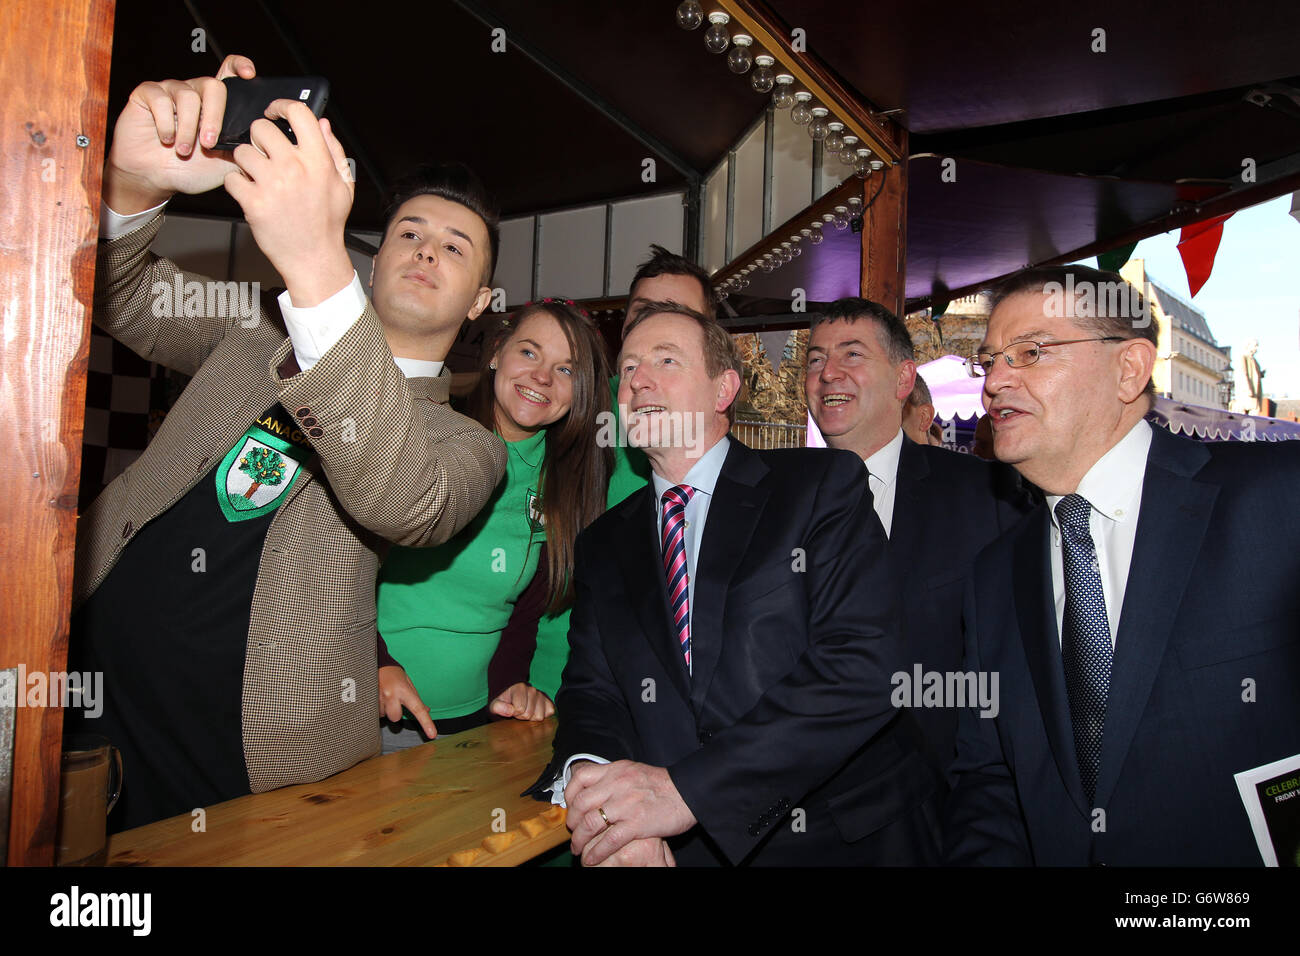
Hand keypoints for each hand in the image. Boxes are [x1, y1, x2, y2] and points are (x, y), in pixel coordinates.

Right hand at [104, 54, 255, 214]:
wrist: (157, 179)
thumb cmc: (192, 170)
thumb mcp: (226, 164)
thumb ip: (245, 150)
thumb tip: (266, 143)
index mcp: (216, 104)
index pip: (229, 72)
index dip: (239, 66)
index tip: (249, 75)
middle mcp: (195, 91)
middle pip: (213, 86)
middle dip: (214, 117)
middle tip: (209, 144)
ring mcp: (171, 90)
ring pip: (188, 96)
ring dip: (188, 129)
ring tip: (184, 151)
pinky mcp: (147, 93)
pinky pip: (160, 99)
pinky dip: (166, 124)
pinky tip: (166, 139)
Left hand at [223, 102, 354, 306]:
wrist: (314, 258)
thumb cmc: (327, 223)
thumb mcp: (343, 185)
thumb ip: (333, 151)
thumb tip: (322, 122)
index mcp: (318, 161)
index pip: (298, 113)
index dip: (282, 106)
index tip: (274, 111)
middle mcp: (295, 168)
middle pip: (260, 128)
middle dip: (258, 138)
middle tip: (263, 153)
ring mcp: (272, 185)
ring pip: (242, 152)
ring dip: (245, 163)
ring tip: (256, 177)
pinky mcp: (254, 203)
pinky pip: (232, 179)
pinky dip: (237, 186)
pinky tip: (250, 194)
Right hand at [378, 665, 436, 738]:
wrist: (376, 664)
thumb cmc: (394, 674)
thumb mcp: (408, 683)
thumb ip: (416, 698)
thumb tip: (427, 710)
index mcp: (404, 690)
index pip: (418, 709)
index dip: (426, 723)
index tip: (432, 734)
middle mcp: (391, 695)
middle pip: (395, 718)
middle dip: (395, 713)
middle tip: (394, 701)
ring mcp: (377, 698)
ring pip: (384, 716)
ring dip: (385, 709)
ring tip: (384, 696)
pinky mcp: (367, 701)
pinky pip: (375, 713)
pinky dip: (377, 708)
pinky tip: (377, 697)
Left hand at [489, 682, 553, 721]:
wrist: (512, 696)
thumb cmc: (504, 702)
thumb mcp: (495, 704)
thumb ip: (498, 707)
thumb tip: (510, 711)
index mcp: (519, 688)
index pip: (520, 709)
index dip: (514, 713)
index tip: (510, 709)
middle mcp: (532, 689)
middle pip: (529, 714)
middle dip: (521, 716)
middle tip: (517, 711)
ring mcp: (541, 695)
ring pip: (539, 716)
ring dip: (531, 717)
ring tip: (525, 711)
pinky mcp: (548, 701)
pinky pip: (550, 712)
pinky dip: (542, 715)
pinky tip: (534, 712)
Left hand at [565, 760, 696, 864]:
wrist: (689, 791)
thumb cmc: (663, 784)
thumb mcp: (634, 771)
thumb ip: (614, 777)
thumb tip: (594, 787)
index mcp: (616, 770)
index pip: (581, 776)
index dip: (570, 793)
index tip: (570, 806)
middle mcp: (617, 785)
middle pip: (581, 803)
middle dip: (572, 821)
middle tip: (573, 831)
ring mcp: (626, 804)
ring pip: (590, 823)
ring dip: (579, 839)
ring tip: (578, 849)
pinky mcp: (636, 824)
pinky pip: (608, 840)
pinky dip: (595, 852)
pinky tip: (591, 859)